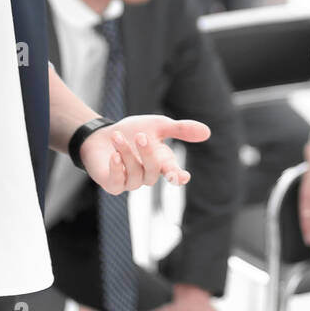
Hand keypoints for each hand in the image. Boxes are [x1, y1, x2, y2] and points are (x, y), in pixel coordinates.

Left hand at [80, 115, 208, 194]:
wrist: (102, 135)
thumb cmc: (132, 131)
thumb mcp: (158, 125)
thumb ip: (180, 129)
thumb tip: (207, 132)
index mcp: (161, 163)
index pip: (173, 174)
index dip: (178, 176)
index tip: (183, 177)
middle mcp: (147, 175)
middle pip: (153, 171)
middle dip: (147, 153)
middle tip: (140, 135)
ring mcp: (130, 182)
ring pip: (134, 175)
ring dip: (126, 153)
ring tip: (117, 136)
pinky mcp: (113, 185)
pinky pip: (117, 183)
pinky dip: (116, 168)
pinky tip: (114, 155)